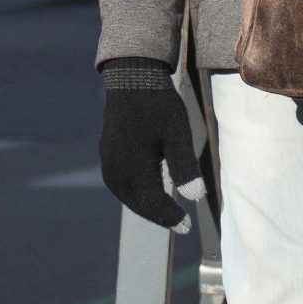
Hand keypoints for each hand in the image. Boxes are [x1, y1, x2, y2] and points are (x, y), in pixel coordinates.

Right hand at [98, 58, 205, 230]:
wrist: (133, 77)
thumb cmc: (160, 105)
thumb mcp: (179, 134)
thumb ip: (185, 166)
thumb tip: (195, 198)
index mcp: (133, 164)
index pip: (152, 202)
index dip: (170, 217)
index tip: (187, 226)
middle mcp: (116, 167)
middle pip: (137, 203)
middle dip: (158, 215)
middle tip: (180, 224)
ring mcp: (108, 160)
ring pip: (126, 195)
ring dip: (145, 206)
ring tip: (165, 212)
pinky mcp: (107, 153)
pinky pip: (119, 183)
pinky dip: (134, 193)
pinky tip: (147, 192)